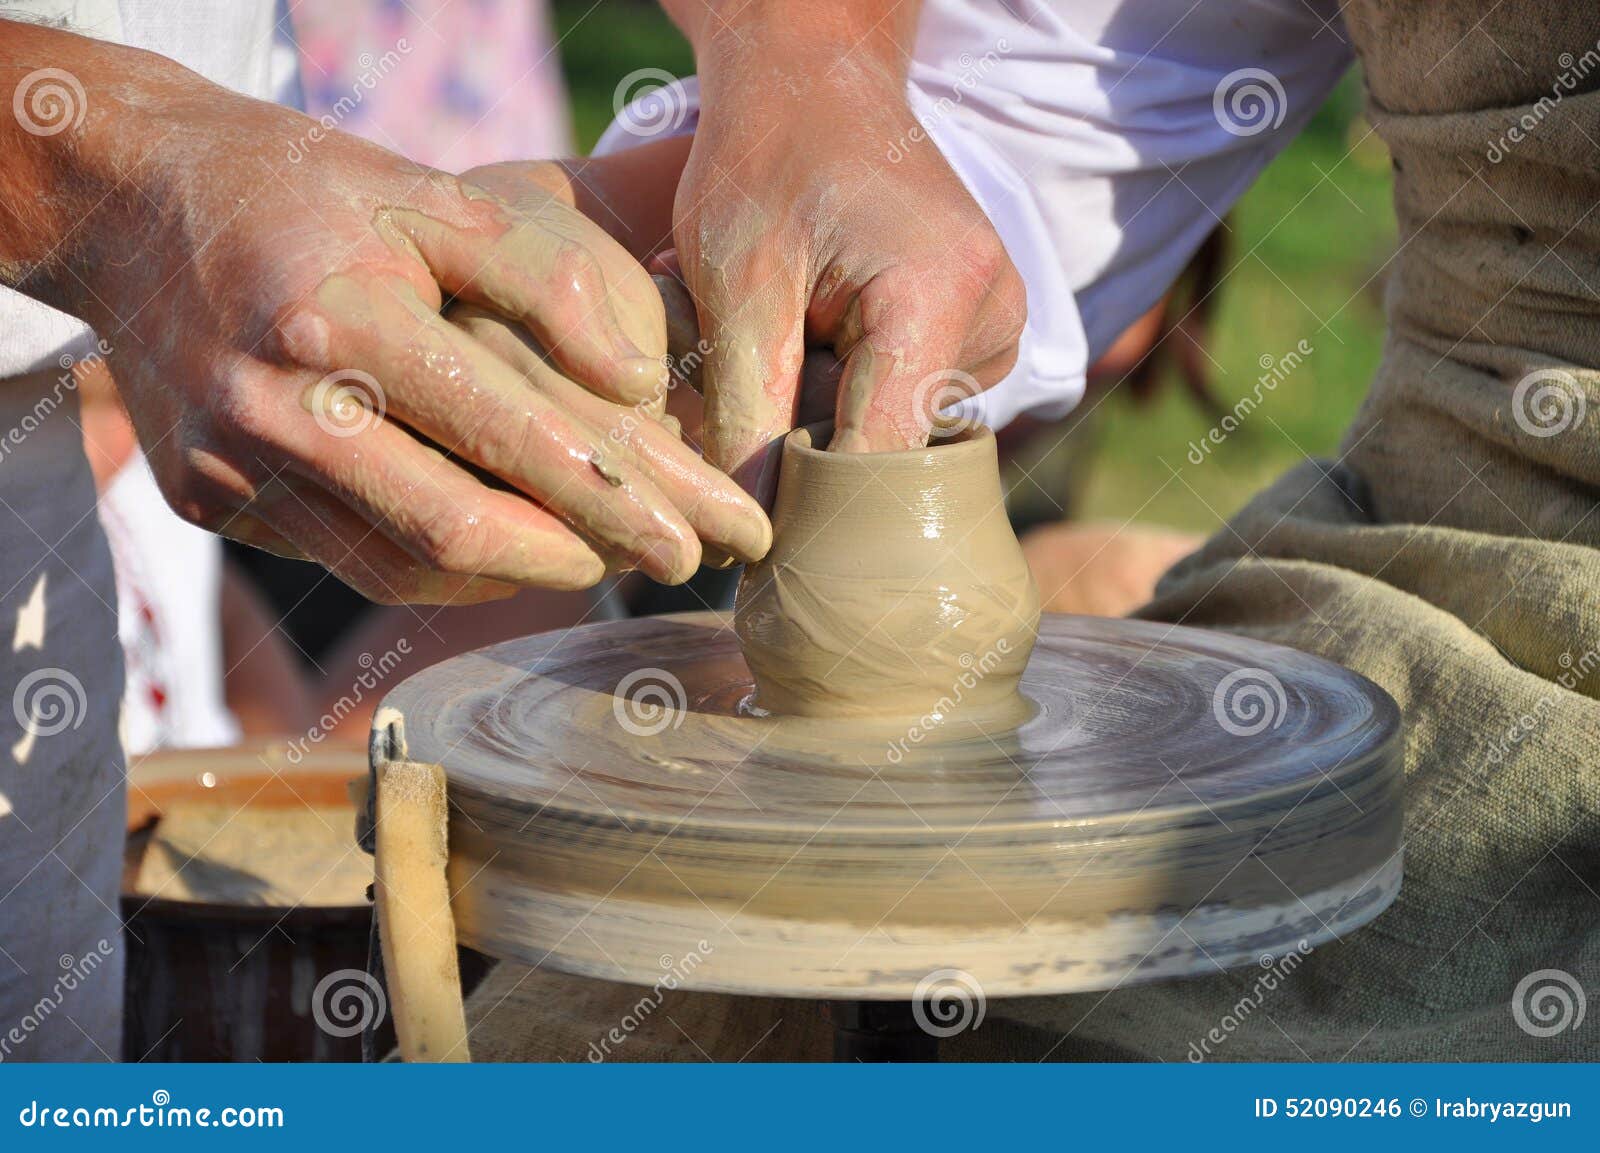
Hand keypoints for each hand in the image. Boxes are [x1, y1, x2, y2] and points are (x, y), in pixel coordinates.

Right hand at [2, 32, 768, 601]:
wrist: (130, 202)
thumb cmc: (305, 191)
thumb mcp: (428, 193)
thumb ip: (542, 277)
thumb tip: (639, 382)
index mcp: (338, 316)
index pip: (503, 432)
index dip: (608, 496)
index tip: (691, 539)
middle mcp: (275, 406)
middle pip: (455, 529)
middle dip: (581, 558)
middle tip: (667, 567)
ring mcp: (231, 464)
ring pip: (401, 567)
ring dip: (514, 574)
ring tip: (595, 558)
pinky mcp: (206, 500)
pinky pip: (346, 560)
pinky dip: (434, 566)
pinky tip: (499, 552)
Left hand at [664, 0, 1026, 498]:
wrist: (814, 81)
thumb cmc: (766, 158)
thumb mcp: (736, 284)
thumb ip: (746, 412)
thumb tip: (753, 538)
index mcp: (941, 299)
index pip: (883, 458)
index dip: (813, 500)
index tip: (751, 517)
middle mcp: (995, 317)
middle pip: (894, 449)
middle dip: (807, 434)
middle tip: (738, 361)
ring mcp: (998, 324)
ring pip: (898, 429)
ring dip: (823, 404)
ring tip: (777, 326)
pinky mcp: (980, 329)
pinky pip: (908, 397)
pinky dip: (847, 382)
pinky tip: (811, 326)